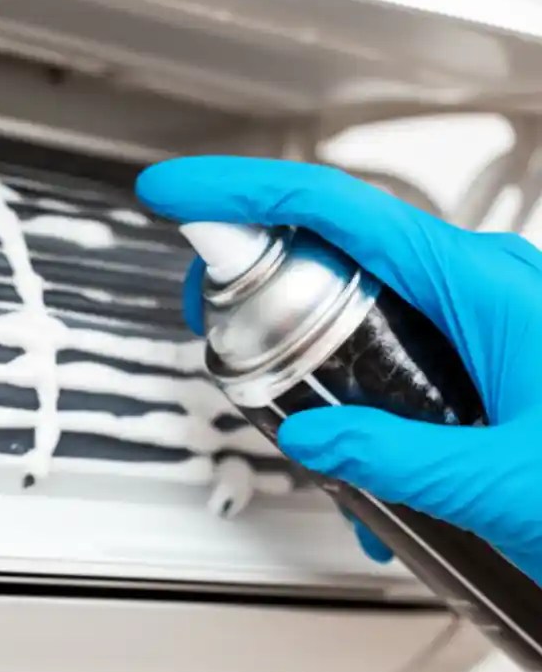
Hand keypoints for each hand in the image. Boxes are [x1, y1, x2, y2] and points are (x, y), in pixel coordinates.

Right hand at [136, 157, 541, 582]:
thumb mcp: (497, 479)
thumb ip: (390, 456)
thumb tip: (311, 438)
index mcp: (481, 284)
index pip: (333, 208)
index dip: (240, 193)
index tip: (175, 195)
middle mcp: (478, 281)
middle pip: (334, 243)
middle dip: (257, 276)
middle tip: (208, 319)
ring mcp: (481, 309)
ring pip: (360, 293)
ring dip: (307, 343)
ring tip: (285, 404)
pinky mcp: (484, 342)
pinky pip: (395, 333)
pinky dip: (354, 379)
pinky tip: (358, 451)